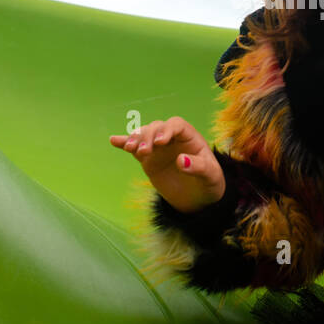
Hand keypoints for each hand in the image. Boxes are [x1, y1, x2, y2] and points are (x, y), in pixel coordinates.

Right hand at [108, 116, 226, 214]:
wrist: (198, 198)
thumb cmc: (209, 182)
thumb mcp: (210, 176)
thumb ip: (198, 167)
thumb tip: (181, 160)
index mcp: (189, 137)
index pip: (176, 125)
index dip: (167, 130)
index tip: (160, 142)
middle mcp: (172, 138)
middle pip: (156, 127)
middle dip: (148, 136)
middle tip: (144, 151)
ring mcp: (158, 148)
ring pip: (144, 135)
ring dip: (136, 139)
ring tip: (131, 149)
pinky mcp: (148, 159)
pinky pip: (135, 149)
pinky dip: (124, 143)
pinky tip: (114, 140)